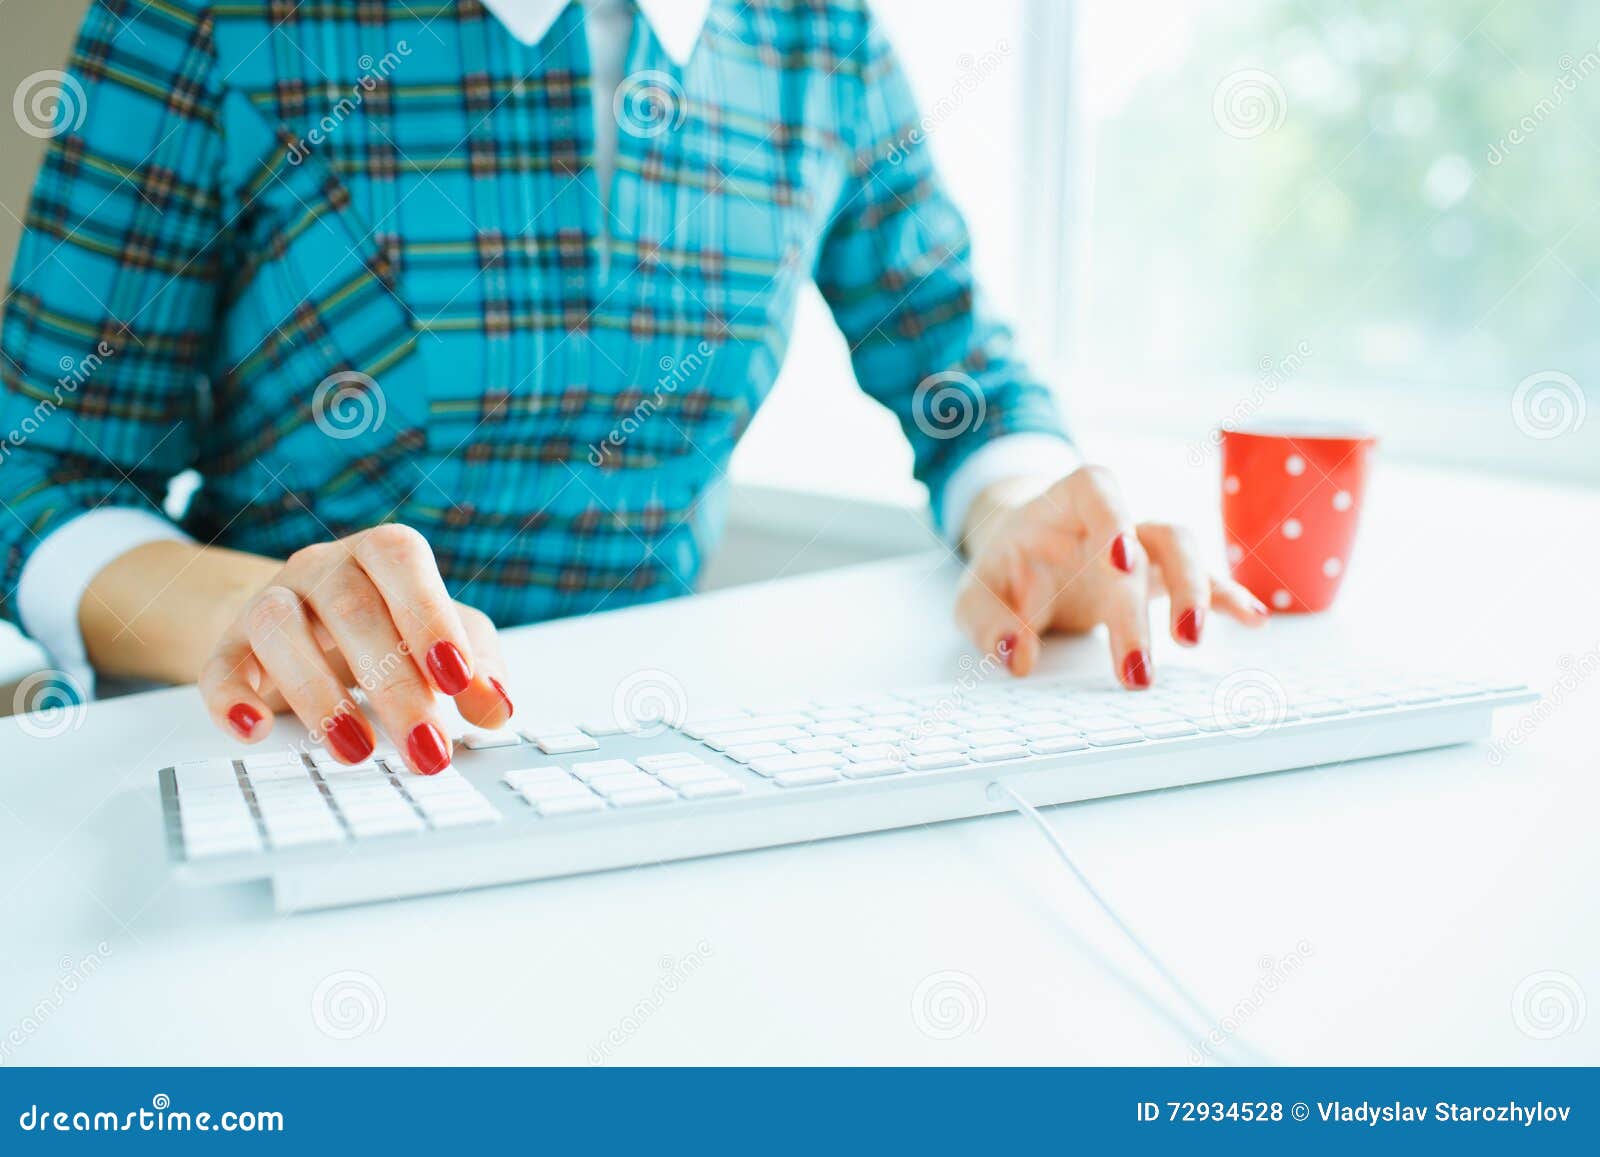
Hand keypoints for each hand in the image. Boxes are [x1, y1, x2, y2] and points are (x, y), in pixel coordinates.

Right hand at [197, 524, 513, 774]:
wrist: (300, 618)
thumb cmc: (388, 623)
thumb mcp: (441, 637)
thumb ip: (478, 665)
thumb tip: (496, 706)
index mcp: (381, 554)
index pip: (400, 559)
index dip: (428, 614)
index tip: (456, 679)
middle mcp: (322, 568)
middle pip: (350, 608)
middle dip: (394, 685)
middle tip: (426, 749)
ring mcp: (268, 600)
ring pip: (279, 628)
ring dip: (319, 695)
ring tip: (357, 752)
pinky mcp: (228, 645)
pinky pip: (219, 664)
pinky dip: (231, 697)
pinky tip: (255, 732)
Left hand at [955, 466, 1269, 686]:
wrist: (1023, 557)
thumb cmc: (1003, 569)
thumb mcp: (974, 593)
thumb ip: (987, 621)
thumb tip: (1015, 656)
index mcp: (1067, 502)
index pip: (1099, 490)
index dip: (1115, 520)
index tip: (1122, 563)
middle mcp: (1116, 519)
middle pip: (1155, 537)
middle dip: (1156, 595)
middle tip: (1141, 662)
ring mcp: (1145, 546)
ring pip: (1186, 551)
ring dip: (1198, 594)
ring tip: (1191, 643)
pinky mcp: (1161, 579)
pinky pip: (1204, 581)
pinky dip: (1228, 598)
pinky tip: (1252, 620)